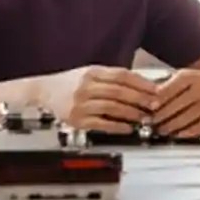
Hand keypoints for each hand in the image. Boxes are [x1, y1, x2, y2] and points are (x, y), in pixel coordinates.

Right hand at [43, 66, 157, 133]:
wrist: (44, 91)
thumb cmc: (70, 83)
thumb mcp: (90, 73)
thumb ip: (112, 78)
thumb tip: (141, 84)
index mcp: (92, 72)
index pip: (121, 75)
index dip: (140, 82)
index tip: (155, 89)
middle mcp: (86, 86)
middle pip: (119, 91)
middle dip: (140, 98)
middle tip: (155, 104)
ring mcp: (81, 103)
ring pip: (112, 107)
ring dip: (131, 113)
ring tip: (144, 117)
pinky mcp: (77, 119)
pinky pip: (101, 123)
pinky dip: (117, 126)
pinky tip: (127, 128)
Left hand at [150, 69, 199, 137]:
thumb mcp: (194, 77)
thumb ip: (173, 84)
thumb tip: (151, 96)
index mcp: (191, 77)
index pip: (165, 90)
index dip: (154, 102)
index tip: (147, 109)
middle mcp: (199, 90)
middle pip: (171, 107)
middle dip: (158, 118)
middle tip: (149, 124)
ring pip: (181, 120)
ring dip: (168, 128)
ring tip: (160, 131)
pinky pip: (195, 129)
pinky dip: (183, 134)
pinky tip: (176, 135)